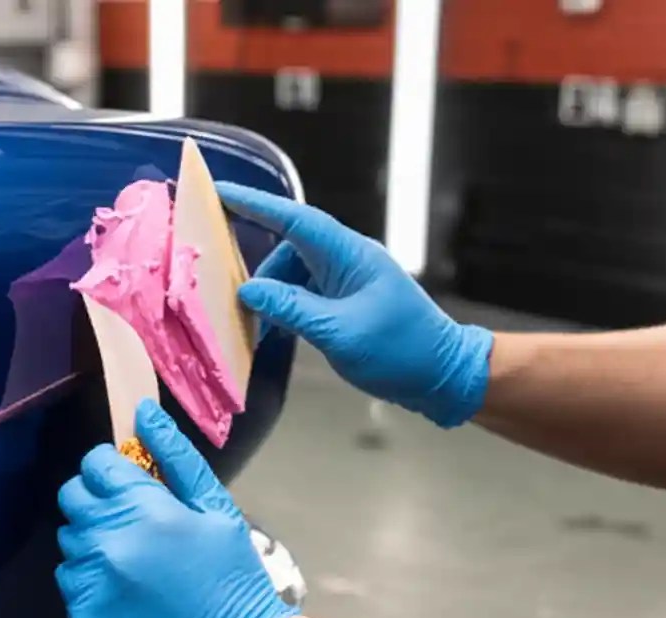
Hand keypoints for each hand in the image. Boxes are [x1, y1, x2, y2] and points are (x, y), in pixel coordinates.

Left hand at [56, 401, 295, 617]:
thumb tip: (143, 411)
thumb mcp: (215, 507)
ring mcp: (91, 582)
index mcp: (140, 506)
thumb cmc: (232, 575)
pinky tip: (126, 593)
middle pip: (72, 498)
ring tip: (132, 562)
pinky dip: (91, 582)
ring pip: (69, 541)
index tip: (129, 485)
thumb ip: (176, 457)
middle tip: (131, 522)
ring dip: (92, 542)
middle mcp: (106, 540)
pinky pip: (70, 583)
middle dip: (97, 501)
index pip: (94, 464)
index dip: (111, 470)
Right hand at [217, 182, 493, 427]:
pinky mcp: (349, 300)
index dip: (256, 204)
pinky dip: (287, 307)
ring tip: (262, 326)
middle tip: (234, 297)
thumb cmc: (401, 351)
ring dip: (274, 294)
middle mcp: (349, 260)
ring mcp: (350, 279)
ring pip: (296, 272)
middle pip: (290, 248)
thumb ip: (291, 308)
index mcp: (351, 256)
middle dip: (261, 271)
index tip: (221, 192)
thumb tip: (248, 291)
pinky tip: (278, 330)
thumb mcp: (339, 333)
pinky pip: (307, 292)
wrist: (444, 375)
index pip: (296, 220)